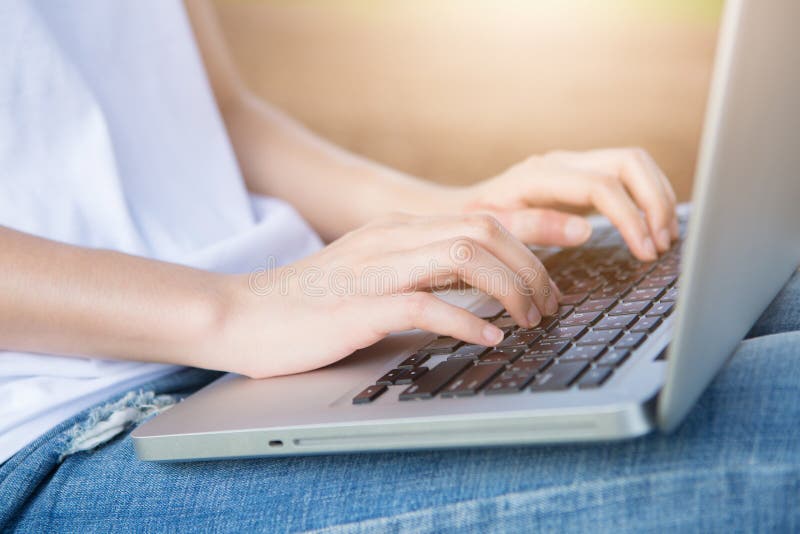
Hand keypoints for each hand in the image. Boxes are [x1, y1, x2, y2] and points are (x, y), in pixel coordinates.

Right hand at [213, 213, 560, 377]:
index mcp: (397, 229)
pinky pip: (425, 305)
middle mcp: (391, 238)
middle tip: (550, 304)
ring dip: (508, 289)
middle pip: (483, 232)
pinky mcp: (359, 306)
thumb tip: (477, 296)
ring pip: (463, 257)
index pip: (480, 218)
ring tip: (529, 320)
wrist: (241, 315)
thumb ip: (420, 276)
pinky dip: (465, 320)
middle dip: (531, 267)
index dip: (532, 235)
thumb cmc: (309, 305)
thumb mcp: (371, 276)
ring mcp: (374, 269)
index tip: (567, 256)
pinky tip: (487, 338)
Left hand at [456, 148, 678, 260]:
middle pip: (630, 162)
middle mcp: (563, 162)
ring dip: (658, 198)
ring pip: (635, 164)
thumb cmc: (474, 224)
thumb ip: (535, 229)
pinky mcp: (582, 177)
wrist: (462, 209)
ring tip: (665, 239)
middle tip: (663, 244)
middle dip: (655, 201)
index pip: (603, 186)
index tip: (645, 251)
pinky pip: (628, 176)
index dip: (631, 218)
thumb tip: (584, 230)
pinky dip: (648, 198)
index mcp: (541, 175)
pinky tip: (652, 228)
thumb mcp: (493, 230)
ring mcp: (574, 166)